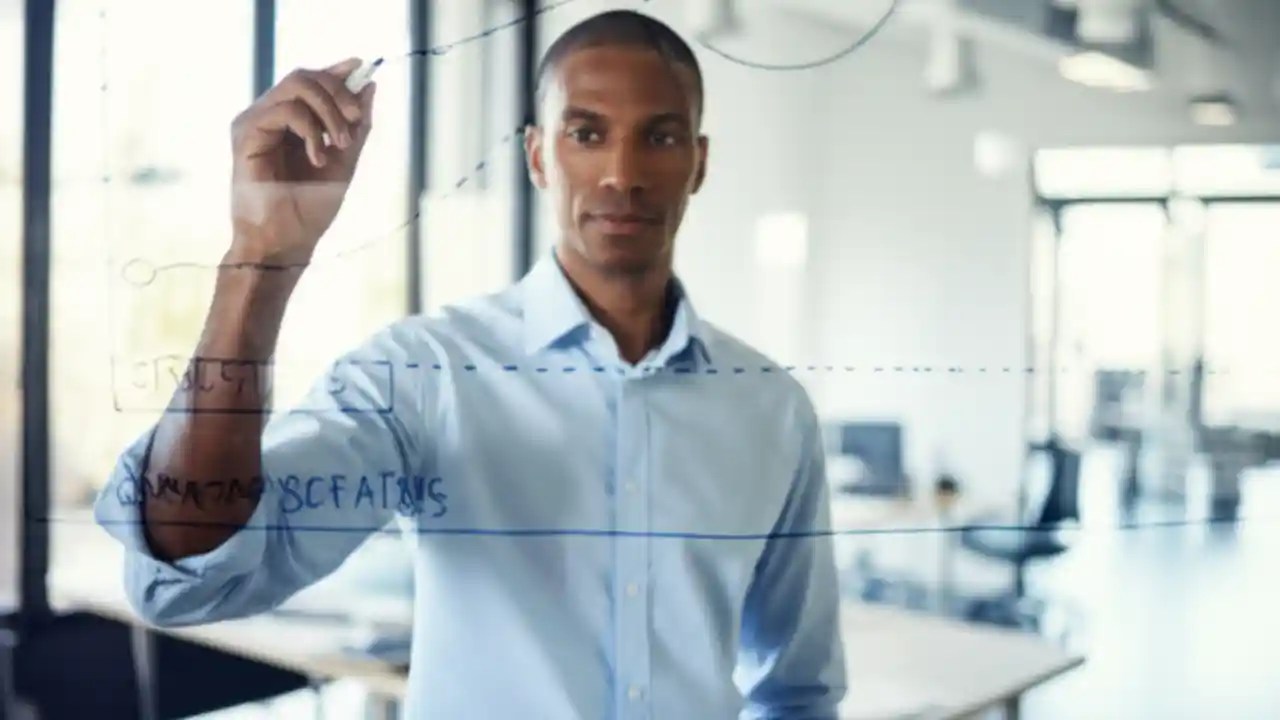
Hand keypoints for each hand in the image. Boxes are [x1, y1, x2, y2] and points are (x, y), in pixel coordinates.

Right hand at [229, 57, 375, 267]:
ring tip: (341, 144)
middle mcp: (268, 116)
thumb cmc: (308, 210)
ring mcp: (254, 122)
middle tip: (355, 122)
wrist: (285, 244)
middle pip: (305, 76)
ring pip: (297, 86)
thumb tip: (369, 86)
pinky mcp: (245, 134)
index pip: (310, 81)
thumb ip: (356, 126)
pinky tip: (318, 157)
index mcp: (289, 122)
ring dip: (329, 111)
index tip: (360, 66)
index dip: (336, 70)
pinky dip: (311, 130)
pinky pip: (285, 110)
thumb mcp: (345, 162)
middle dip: (339, 93)